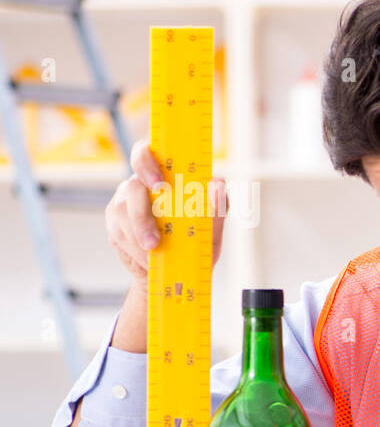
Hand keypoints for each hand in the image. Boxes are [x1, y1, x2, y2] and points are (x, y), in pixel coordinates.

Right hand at [107, 138, 226, 290]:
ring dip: (141, 235)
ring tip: (156, 251)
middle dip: (141, 212)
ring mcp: (123, 205)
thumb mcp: (212, 227)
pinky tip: (148, 257)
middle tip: (154, 237)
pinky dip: (135, 248)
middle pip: (131, 186)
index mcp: (163, 176)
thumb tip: (218, 183)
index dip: (145, 161)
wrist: (178, 272)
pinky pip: (119, 233)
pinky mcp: (114, 226)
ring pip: (123, 213)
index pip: (145, 153)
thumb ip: (218, 205)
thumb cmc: (197, 244)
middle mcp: (140, 186)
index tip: (158, 183)